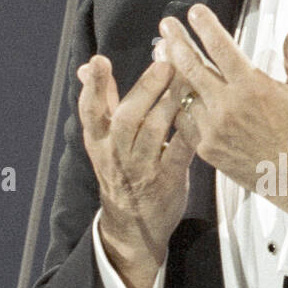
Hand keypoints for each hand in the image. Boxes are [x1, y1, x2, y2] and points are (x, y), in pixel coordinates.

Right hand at [76, 53, 195, 287]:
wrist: (133, 226)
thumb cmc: (122, 171)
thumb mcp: (105, 140)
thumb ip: (101, 102)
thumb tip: (87, 67)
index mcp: (99, 141)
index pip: (90, 111)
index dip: (93, 86)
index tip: (99, 61)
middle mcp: (116, 154)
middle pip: (126, 118)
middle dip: (145, 88)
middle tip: (164, 62)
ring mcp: (142, 168)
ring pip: (153, 132)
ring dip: (170, 104)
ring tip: (187, 79)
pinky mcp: (167, 180)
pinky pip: (179, 153)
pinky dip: (189, 132)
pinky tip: (201, 112)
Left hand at [157, 4, 287, 214]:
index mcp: (252, 87)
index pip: (221, 47)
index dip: (205, 25)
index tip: (195, 12)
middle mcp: (228, 106)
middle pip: (191, 65)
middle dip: (176, 42)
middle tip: (167, 27)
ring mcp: (214, 129)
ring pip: (182, 94)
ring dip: (171, 72)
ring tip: (162, 55)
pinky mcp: (207, 149)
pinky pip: (184, 122)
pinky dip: (176, 106)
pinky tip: (172, 94)